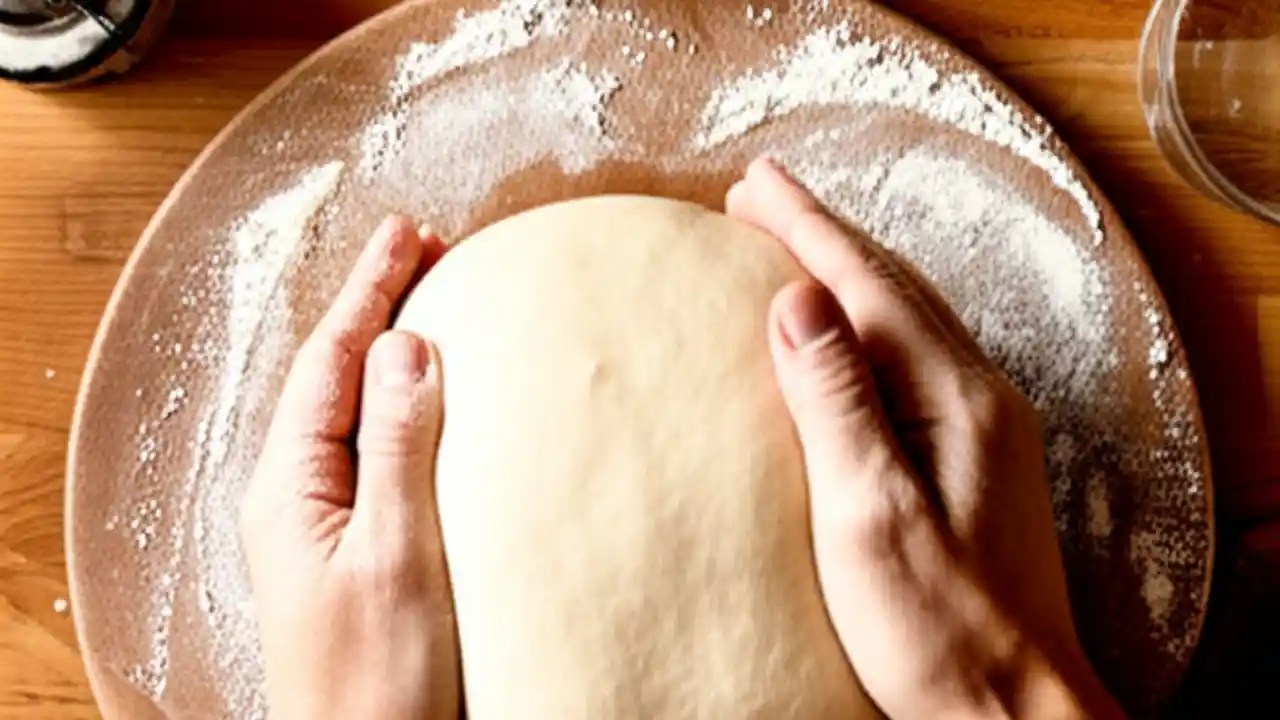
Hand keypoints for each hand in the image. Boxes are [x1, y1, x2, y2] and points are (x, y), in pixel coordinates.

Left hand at [240, 216, 458, 719]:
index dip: (370, 291)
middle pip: (336, 376)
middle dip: (378, 306)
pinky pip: (373, 451)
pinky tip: (428, 400)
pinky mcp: (353, 548)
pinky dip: (403, 406)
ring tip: (430, 302)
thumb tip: (407, 346)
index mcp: (289, 489)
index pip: (332, 362)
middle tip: (425, 247)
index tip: (408, 233)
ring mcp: (321, 523)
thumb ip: (397, 449)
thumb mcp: (395, 557)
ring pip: (354, 409)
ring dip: (391, 350)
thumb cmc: (374, 683)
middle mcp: (295, 497)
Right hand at [727, 159, 1125, 718]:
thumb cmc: (937, 626)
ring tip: (793, 245)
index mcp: (954, 398)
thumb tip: (800, 297)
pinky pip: (912, 357)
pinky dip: (867, 322)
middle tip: (758, 195)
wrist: (1011, 706)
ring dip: (846, 272)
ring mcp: (982, 426)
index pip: (868, 286)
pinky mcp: (973, 457)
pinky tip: (845, 333)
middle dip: (823, 234)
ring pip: (906, 317)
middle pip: (892, 287)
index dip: (807, 228)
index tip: (753, 183)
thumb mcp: (870, 513)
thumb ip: (838, 401)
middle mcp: (978, 396)